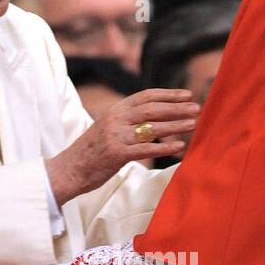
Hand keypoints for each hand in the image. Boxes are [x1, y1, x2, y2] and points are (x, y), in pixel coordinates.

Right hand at [46, 87, 198, 205]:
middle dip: (177, 108)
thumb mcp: (106, 128)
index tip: (186, 94)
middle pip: (152, 109)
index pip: (145, 96)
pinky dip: (164, 148)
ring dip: (176, 126)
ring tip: (194, 124)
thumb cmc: (90, 152)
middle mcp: (115, 119)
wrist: (67, 170)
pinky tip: (179, 147)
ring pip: (152, 128)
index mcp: (114, 110)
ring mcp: (116, 136)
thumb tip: (151, 119)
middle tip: (197, 108)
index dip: (168, 94)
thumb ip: (126, 121)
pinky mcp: (116, 155)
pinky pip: (146, 149)